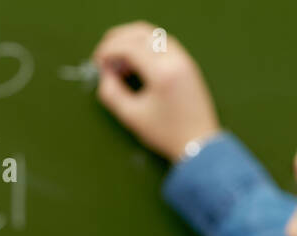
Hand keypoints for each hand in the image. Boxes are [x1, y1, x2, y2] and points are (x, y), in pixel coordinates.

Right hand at [91, 20, 222, 161]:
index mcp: (162, 72)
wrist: (199, 143)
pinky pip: (162, 43)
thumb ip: (112, 93)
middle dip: (118, 39)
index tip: (96, 63)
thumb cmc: (165, 133)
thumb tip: (104, 74)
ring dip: (131, 41)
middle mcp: (175, 59)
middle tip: (103, 54)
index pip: (130, 46)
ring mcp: (184, 59)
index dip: (108, 50)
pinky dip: (144, 46)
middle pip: (141, 32)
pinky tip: (135, 63)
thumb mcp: (132, 117)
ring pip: (153, 34)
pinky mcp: (187, 63)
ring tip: (118, 62)